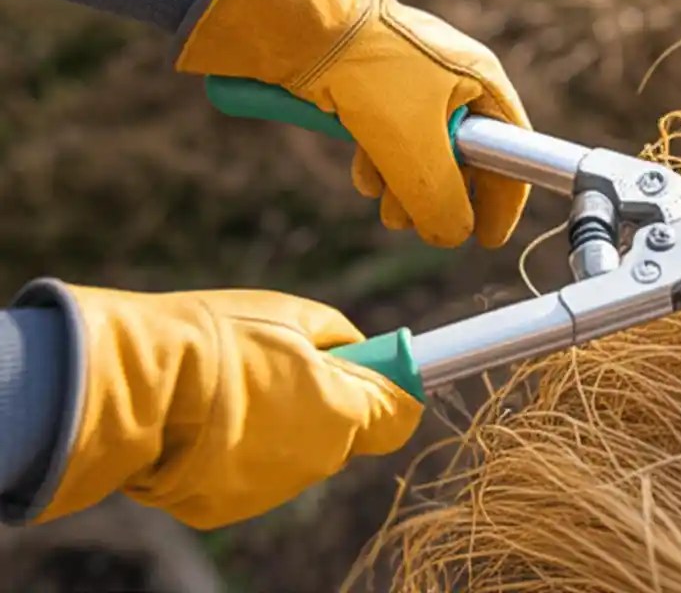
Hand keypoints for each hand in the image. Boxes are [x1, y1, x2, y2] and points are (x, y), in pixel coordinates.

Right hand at [16, 279, 420, 529]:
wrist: (139, 386)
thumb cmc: (220, 340)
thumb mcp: (291, 314)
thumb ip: (339, 336)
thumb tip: (360, 350)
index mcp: (346, 412)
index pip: (400, 417)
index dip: (392, 392)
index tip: (378, 374)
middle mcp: (321, 459)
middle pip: (346, 434)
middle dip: (329, 404)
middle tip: (286, 369)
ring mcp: (275, 488)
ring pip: (297, 454)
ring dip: (282, 427)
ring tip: (234, 391)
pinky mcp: (231, 506)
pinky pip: (252, 474)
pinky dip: (240, 451)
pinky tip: (208, 422)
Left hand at [175, 0, 530, 248]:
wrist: (301, 28)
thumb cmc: (368, 77)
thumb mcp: (414, 150)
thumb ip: (442, 201)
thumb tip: (451, 234)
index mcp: (482, 81)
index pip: (513, 152)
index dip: (503, 201)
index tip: (487, 238)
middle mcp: (455, 78)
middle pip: (464, 160)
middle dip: (437, 198)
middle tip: (418, 223)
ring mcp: (414, 80)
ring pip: (422, 154)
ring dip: (403, 187)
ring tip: (383, 201)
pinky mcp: (377, 85)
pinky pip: (391, 138)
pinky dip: (380, 164)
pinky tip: (363, 170)